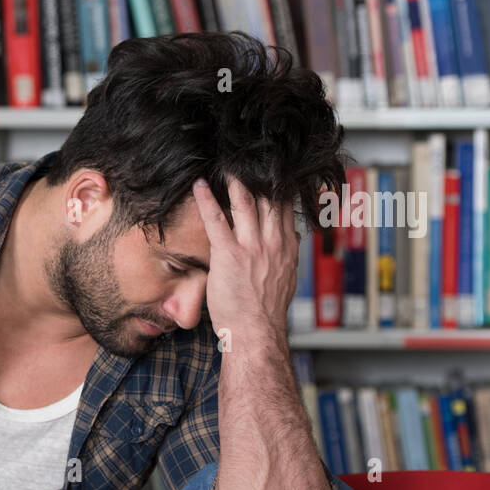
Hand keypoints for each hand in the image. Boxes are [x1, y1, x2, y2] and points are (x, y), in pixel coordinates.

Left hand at [191, 177, 297, 344]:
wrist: (256, 333)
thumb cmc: (265, 312)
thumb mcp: (286, 279)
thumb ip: (286, 255)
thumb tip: (289, 240)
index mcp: (287, 246)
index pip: (285, 205)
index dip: (277, 184)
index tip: (270, 168)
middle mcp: (273, 241)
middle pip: (269, 197)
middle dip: (260, 175)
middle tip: (247, 156)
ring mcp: (252, 247)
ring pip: (246, 203)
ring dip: (235, 181)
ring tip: (226, 163)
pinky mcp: (229, 254)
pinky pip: (217, 220)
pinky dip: (207, 200)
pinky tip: (200, 185)